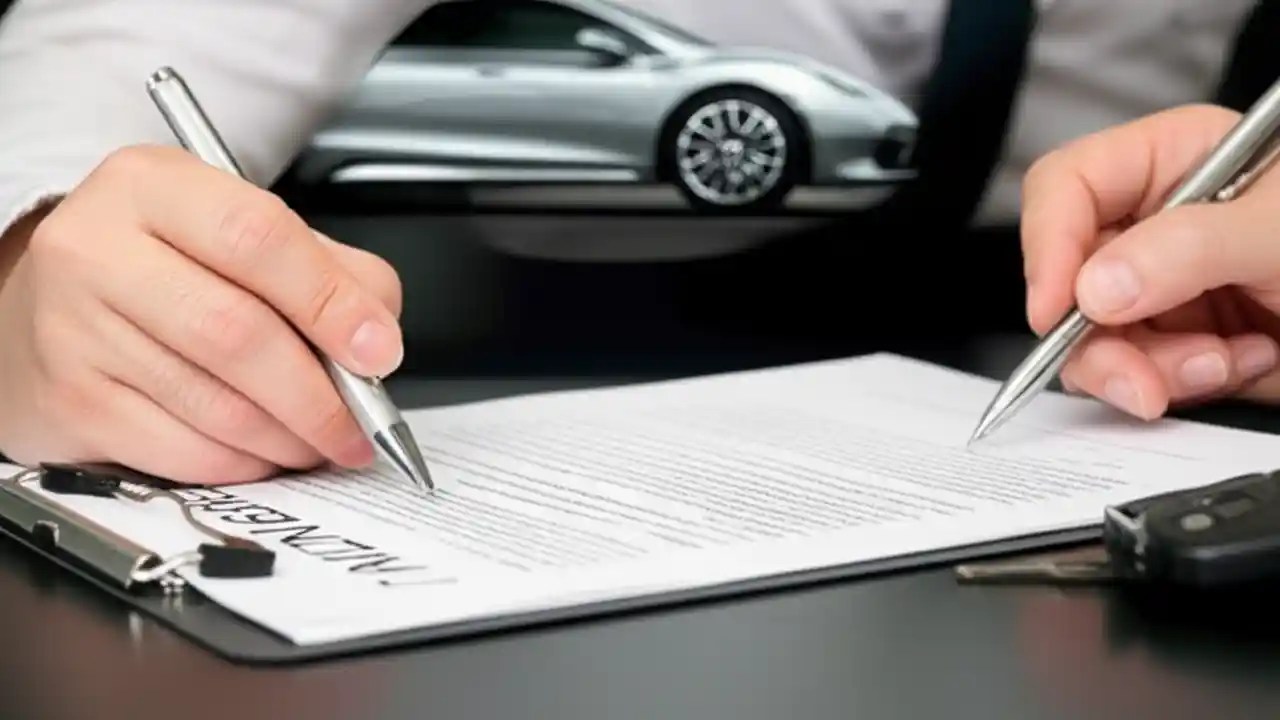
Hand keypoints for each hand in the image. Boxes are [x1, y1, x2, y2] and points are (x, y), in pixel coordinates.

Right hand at [0, 145, 404, 483]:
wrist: (44, 310)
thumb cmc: (162, 268)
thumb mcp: (242, 232)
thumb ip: (329, 269)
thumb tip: (376, 337)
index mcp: (151, 185)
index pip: (258, 238)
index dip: (331, 302)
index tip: (378, 350)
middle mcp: (97, 249)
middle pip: (236, 332)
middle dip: (320, 394)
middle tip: (363, 421)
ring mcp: (72, 329)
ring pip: (215, 403)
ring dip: (290, 436)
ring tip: (323, 439)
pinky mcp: (70, 402)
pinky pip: (183, 450)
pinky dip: (245, 463)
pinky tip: (266, 451)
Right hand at [1022, 104, 1279, 420]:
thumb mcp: (1279, 229)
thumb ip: (1186, 249)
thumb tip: (1094, 288)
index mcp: (1174, 162)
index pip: (1069, 190)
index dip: (1047, 247)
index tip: (1058, 308)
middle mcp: (1161, 226)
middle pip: (1072, 281)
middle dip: (1103, 340)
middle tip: (1136, 380)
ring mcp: (1173, 288)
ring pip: (1102, 340)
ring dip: (1155, 369)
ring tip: (1221, 364)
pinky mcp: (1191, 343)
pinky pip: (1149, 374)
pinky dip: (1191, 383)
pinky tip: (1247, 362)